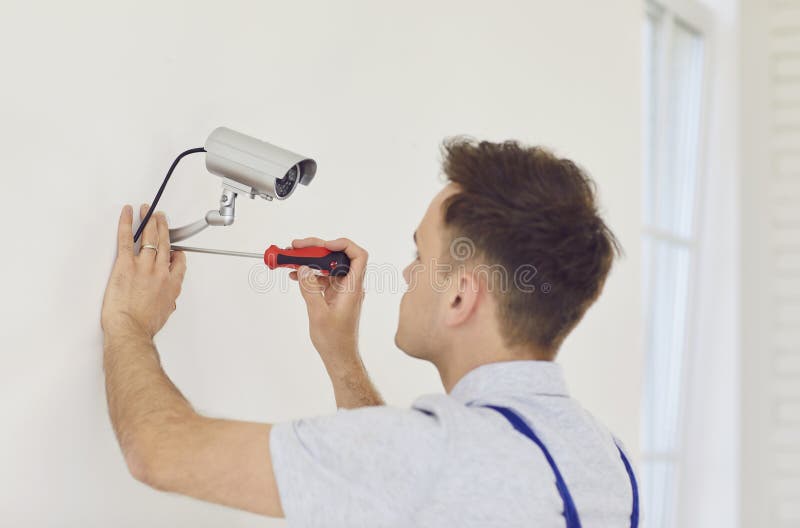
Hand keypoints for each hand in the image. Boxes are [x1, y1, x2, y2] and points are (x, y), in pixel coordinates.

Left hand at [101, 204, 186, 338]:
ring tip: (147, 211)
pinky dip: (126, 223)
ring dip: (149, 221)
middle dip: (163, 227)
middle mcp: (160, 271)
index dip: (175, 251)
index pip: (178, 260)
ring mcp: (143, 266)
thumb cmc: (145, 325)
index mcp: (171, 283)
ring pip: (148, 237)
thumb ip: (168, 301)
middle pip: (164, 243)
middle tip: (160, 217)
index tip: (173, 247)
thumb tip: (167, 301)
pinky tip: (128, 213)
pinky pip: (126, 238)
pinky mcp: (125, 265)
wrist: (130, 330)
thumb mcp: (164, 313)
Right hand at [289, 237, 367, 366]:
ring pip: (328, 267)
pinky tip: (295, 275)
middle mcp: (350, 286)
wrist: (339, 356)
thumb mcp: (318, 314)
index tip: (322, 245)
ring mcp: (343, 290)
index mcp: (353, 288)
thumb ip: (310, 289)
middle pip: (338, 257)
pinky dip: (309, 275)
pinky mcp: (335, 295)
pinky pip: (323, 278)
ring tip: (291, 258)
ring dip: (310, 261)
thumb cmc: (335, 340)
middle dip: (318, 249)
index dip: (342, 244)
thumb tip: (303, 269)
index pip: (358, 255)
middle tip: (297, 247)